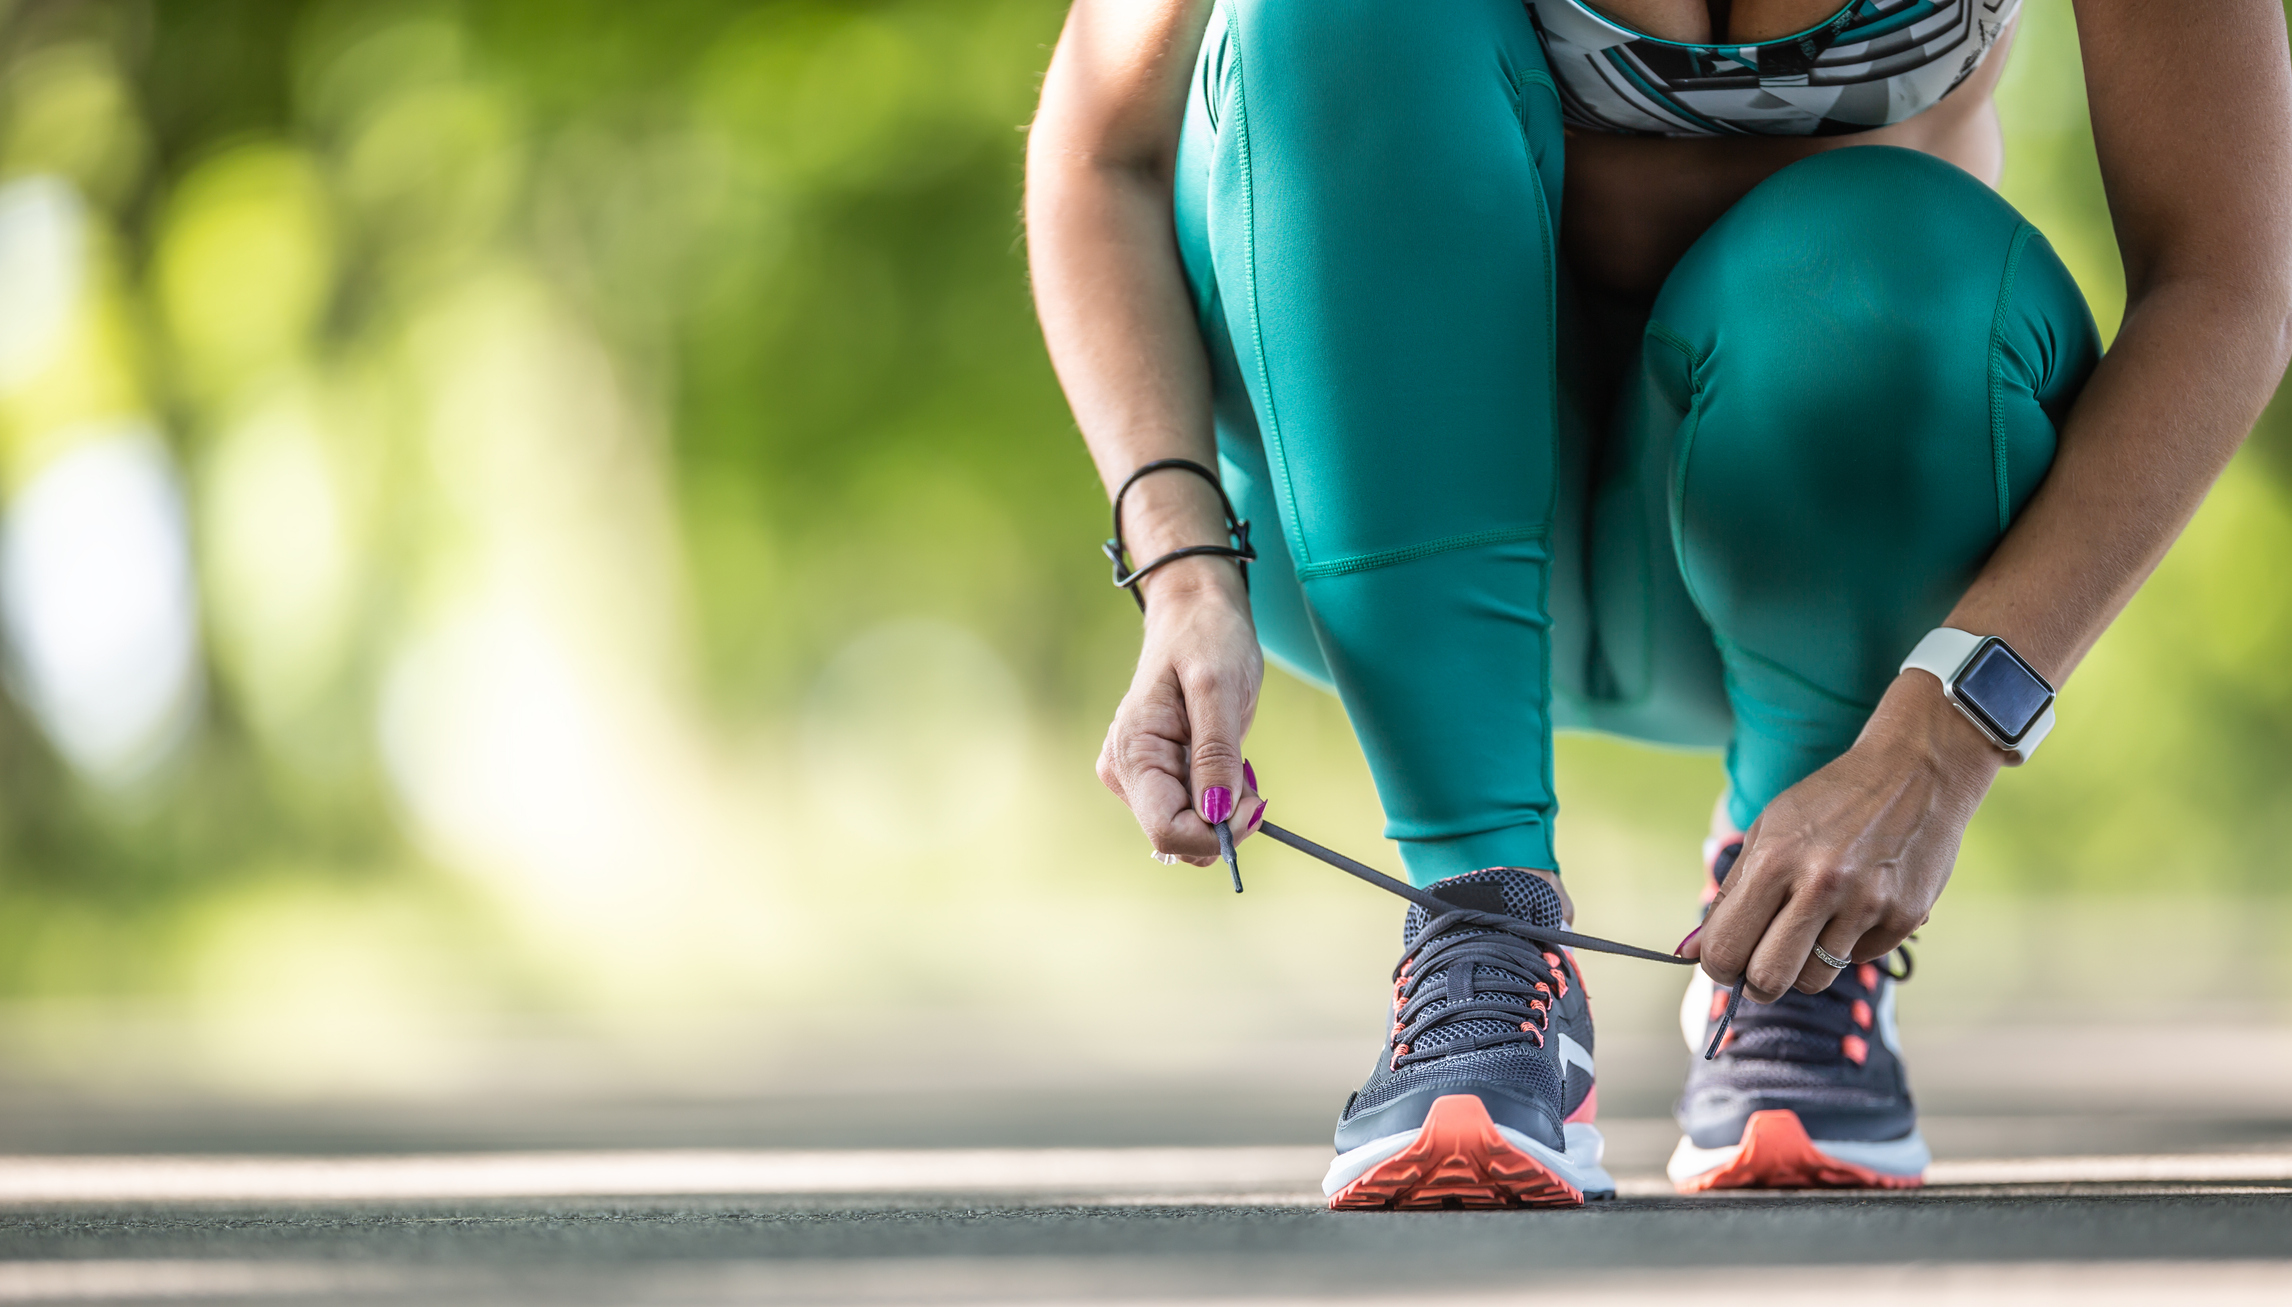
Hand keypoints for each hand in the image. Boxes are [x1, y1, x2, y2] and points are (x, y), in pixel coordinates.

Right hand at [1096, 561, 1266, 865]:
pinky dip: (1216, 802)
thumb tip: (1217, 816)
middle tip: (1251, 783)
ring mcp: (1137, 776)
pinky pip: (1187, 813)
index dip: (1215, 833)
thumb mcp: (1219, 690)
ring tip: (1236, 763)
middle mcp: (1125, 771)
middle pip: (1175, 838)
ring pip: (1184, 831)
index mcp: (1132, 752)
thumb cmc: (1208, 640)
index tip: (1255, 805)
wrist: (1195, 613)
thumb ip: (1216, 755)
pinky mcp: (1154, 775)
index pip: (1166, 831)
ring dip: (1221, 812)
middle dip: (1221, 823)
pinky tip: (1225, 766)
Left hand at [1683, 672, 2003, 1001]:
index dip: (1717, 965)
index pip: (1725, 947)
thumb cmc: (1830, 801)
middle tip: (1760, 967)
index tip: (1724, 961)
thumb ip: (1730, 895)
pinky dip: (1849, 945)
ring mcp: (1867, 904)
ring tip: (1811, 929)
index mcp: (1775, 860)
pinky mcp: (1905, 917)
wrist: (1915, 771)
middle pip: (1767, 979)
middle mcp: (1820, 885)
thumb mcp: (1769, 830)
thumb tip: (1687, 953)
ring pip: (1815, 980)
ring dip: (1804, 967)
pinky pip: (1860, 958)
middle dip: (1756, 983)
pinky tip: (1856, 907)